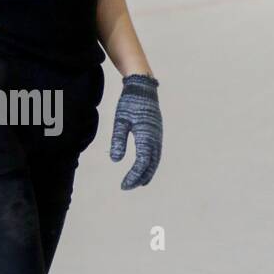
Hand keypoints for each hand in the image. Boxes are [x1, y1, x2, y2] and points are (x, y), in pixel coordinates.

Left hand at [109, 75, 162, 190]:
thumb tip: (115, 160)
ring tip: (138, 183)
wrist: (143, 87)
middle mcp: (155, 138)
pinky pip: (155, 153)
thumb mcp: (120, 121)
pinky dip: (151, 163)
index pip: (142, 163)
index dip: (133, 176)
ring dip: (147, 173)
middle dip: (140, 178)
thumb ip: (118, 140)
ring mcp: (158, 135)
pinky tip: (144, 167)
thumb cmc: (129, 102)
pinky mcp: (157, 133)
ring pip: (155, 160)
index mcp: (147, 136)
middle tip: (127, 187)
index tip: (124, 185)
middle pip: (150, 164)